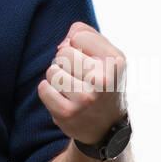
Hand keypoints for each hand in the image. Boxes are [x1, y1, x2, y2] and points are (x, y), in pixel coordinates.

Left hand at [38, 22, 127, 144]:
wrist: (107, 126)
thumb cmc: (104, 83)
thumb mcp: (107, 56)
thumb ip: (87, 36)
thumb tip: (63, 43)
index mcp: (116, 61)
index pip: (79, 34)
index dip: (78, 45)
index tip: (88, 59)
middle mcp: (103, 80)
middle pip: (63, 52)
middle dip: (66, 62)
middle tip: (80, 77)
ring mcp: (85, 98)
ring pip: (52, 70)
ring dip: (57, 77)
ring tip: (72, 87)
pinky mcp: (67, 113)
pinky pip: (44, 88)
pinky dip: (49, 91)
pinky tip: (64, 98)